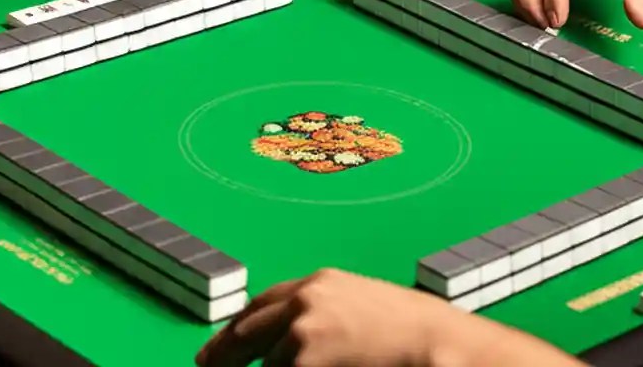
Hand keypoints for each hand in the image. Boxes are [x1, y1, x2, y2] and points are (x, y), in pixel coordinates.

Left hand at [197, 269, 469, 366]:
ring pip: (268, 366)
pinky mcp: (300, 363)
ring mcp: (300, 334)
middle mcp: (303, 302)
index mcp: (320, 283)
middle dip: (222, 353)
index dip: (242, 326)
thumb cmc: (418, 334)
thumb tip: (293, 341)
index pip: (265, 304)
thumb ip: (328, 316)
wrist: (437, 345)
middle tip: (205, 366)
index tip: (222, 345)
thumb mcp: (366, 308)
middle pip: (245, 329)